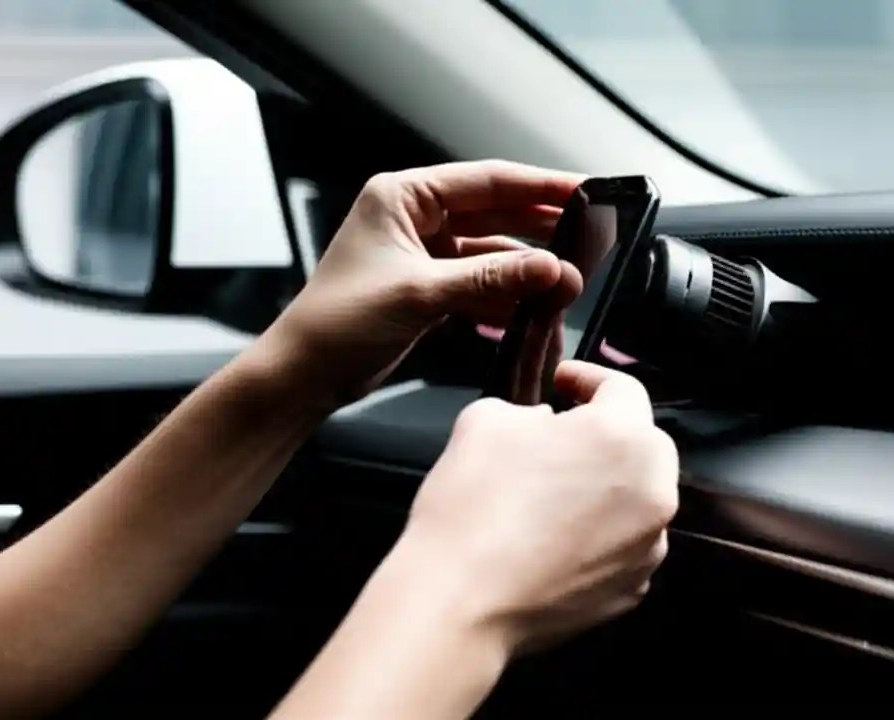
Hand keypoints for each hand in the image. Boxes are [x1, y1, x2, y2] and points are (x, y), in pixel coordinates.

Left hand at [260, 160, 583, 408]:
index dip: (542, 185)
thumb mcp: (420, 294)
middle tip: (589, 239)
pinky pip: (482, 284)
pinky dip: (506, 298)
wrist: (304, 374)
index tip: (586, 192)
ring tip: (566, 283)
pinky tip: (533, 310)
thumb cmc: (338, 322)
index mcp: (403, 197)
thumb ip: (491, 280)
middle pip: (496, 213)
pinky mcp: (430, 287)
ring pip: (493, 252)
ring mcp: (424, 253)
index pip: (488, 180)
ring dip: (526, 271)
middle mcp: (415, 218)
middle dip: (541, 230)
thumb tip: (551, 268)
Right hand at [398, 360, 679, 653]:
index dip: (587, 378)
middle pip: (642, 445)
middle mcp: (654, 489)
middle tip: (558, 440)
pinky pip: (624, 546)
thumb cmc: (472, 505)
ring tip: (552, 498)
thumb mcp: (485, 420)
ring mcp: (649, 545)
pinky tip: (554, 542)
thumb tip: (546, 427)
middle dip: (605, 436)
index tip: (562, 383)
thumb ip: (528, 410)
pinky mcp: (633, 589)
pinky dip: (600, 536)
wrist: (460, 603)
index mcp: (623, 436)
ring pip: (637, 498)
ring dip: (606, 488)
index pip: (622, 388)